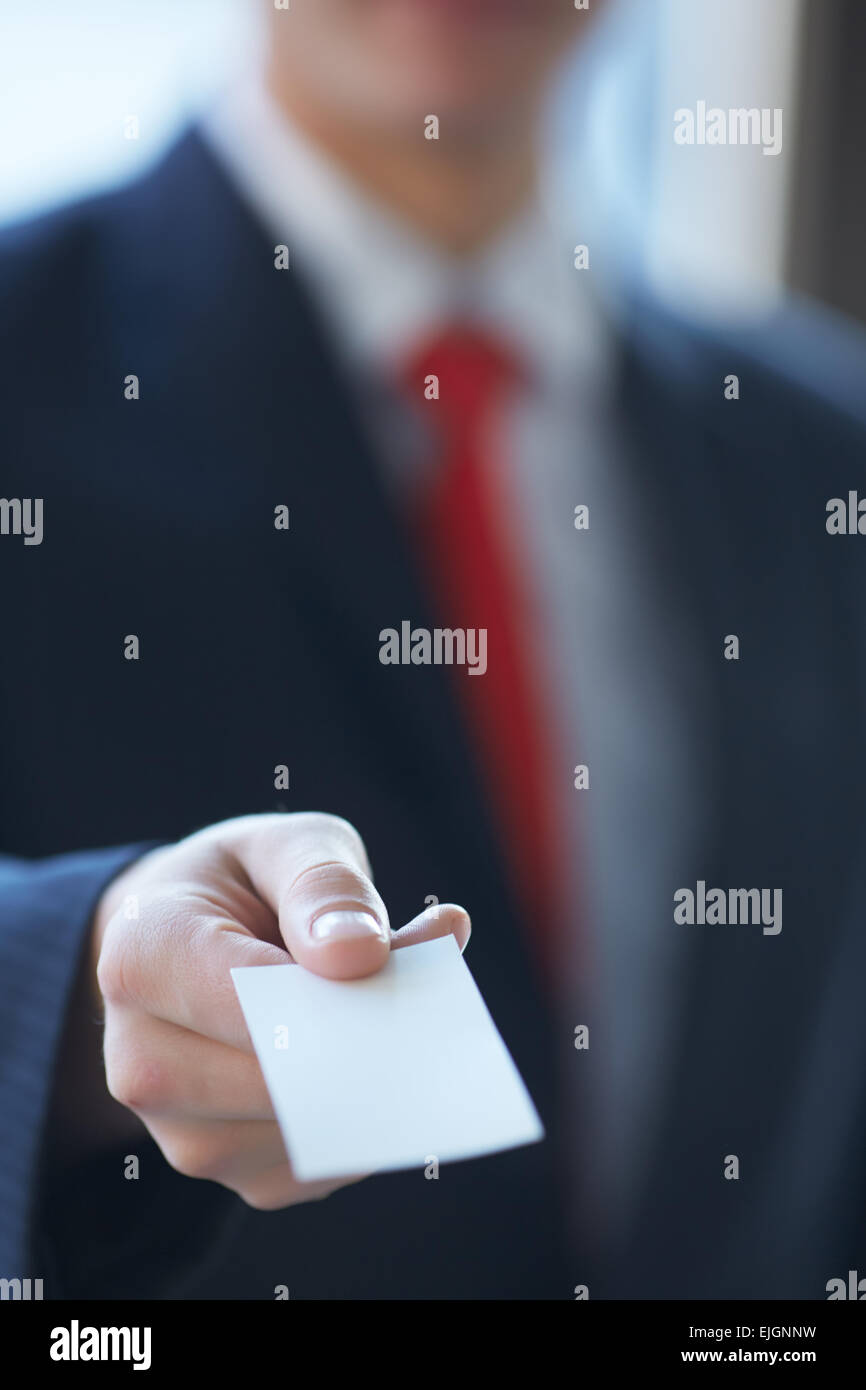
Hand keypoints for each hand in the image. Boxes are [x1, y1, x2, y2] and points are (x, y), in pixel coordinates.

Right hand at [88, 812, 469, 1208]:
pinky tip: (372, 1050)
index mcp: (140, 956)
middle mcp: (141, 1061)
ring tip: (395, 1001)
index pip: (248, 998)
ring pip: (316, 1127)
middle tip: (429, 975)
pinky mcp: (238, 1174)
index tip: (407, 949)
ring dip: (379, 1072)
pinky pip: (333, 1159)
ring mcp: (183, 1134)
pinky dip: (374, 1107)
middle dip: (370, 1031)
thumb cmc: (241, 885)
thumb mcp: (280, 845)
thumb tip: (361, 954)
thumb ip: (323, 883)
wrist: (183, 946)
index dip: (337, 984)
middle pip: (282, 1078)